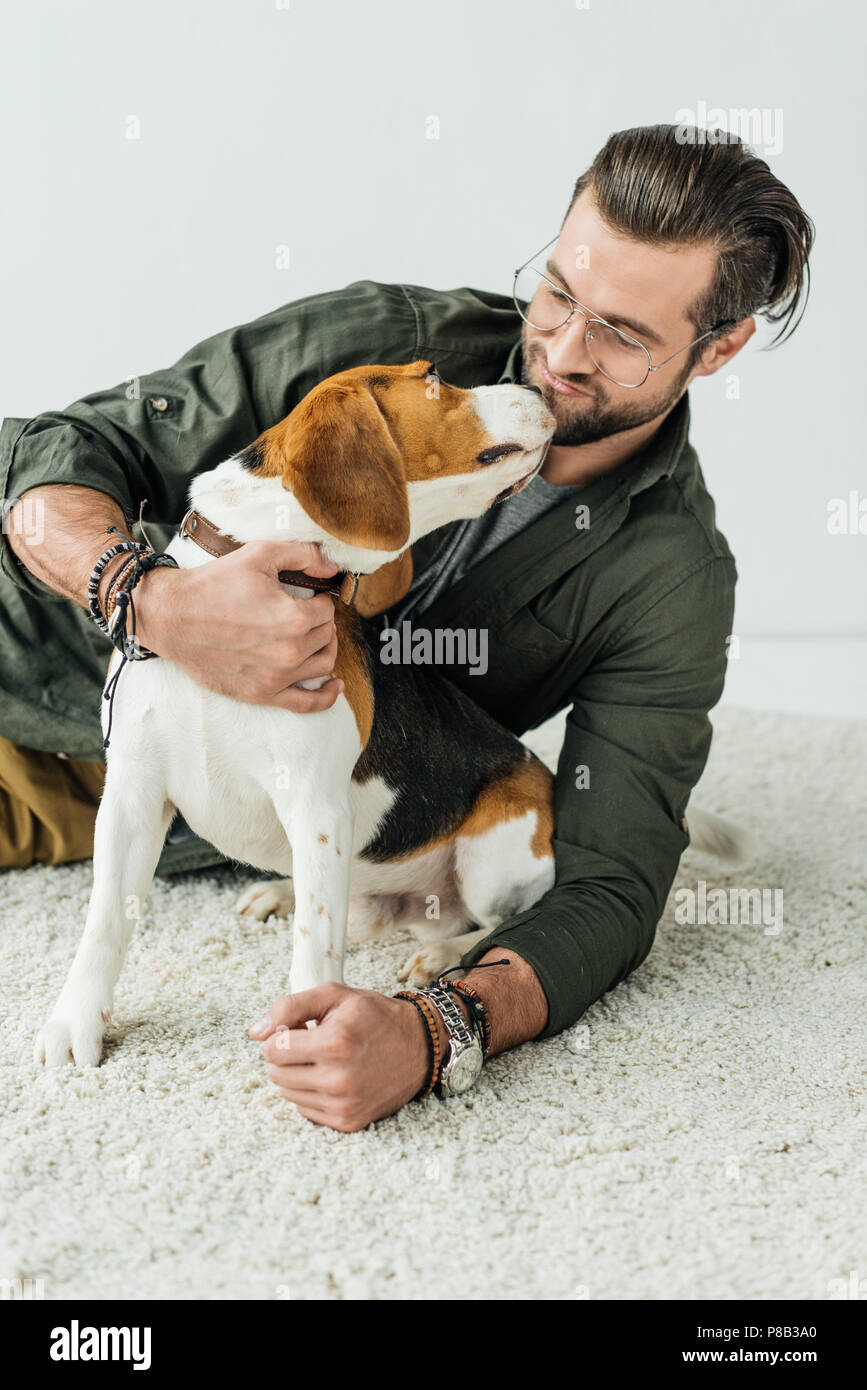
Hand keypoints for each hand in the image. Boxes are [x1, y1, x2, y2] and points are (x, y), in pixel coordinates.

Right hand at [135, 540, 343, 712]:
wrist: (173, 616)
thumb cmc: (213, 584)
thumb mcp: (259, 555)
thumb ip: (303, 555)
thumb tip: (332, 568)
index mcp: (293, 617)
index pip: (327, 610)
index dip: (318, 599)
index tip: (305, 596)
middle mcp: (290, 651)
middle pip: (327, 635)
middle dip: (320, 622)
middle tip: (304, 613)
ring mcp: (277, 676)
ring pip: (324, 664)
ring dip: (325, 648)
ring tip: (314, 638)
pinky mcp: (262, 693)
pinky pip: (307, 703)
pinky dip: (327, 696)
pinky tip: (336, 686)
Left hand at [248, 983, 443, 1130]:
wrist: (419, 1047)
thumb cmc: (374, 1017)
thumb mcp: (335, 996)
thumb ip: (289, 1006)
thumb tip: (254, 1032)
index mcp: (334, 1043)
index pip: (272, 1049)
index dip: (281, 1035)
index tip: (300, 1028)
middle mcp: (338, 1079)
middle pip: (275, 1073)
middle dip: (286, 1056)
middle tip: (312, 1043)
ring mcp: (343, 1105)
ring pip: (287, 1093)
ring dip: (297, 1075)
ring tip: (323, 1059)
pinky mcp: (348, 1122)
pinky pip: (304, 1110)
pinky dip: (311, 1093)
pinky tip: (332, 1077)